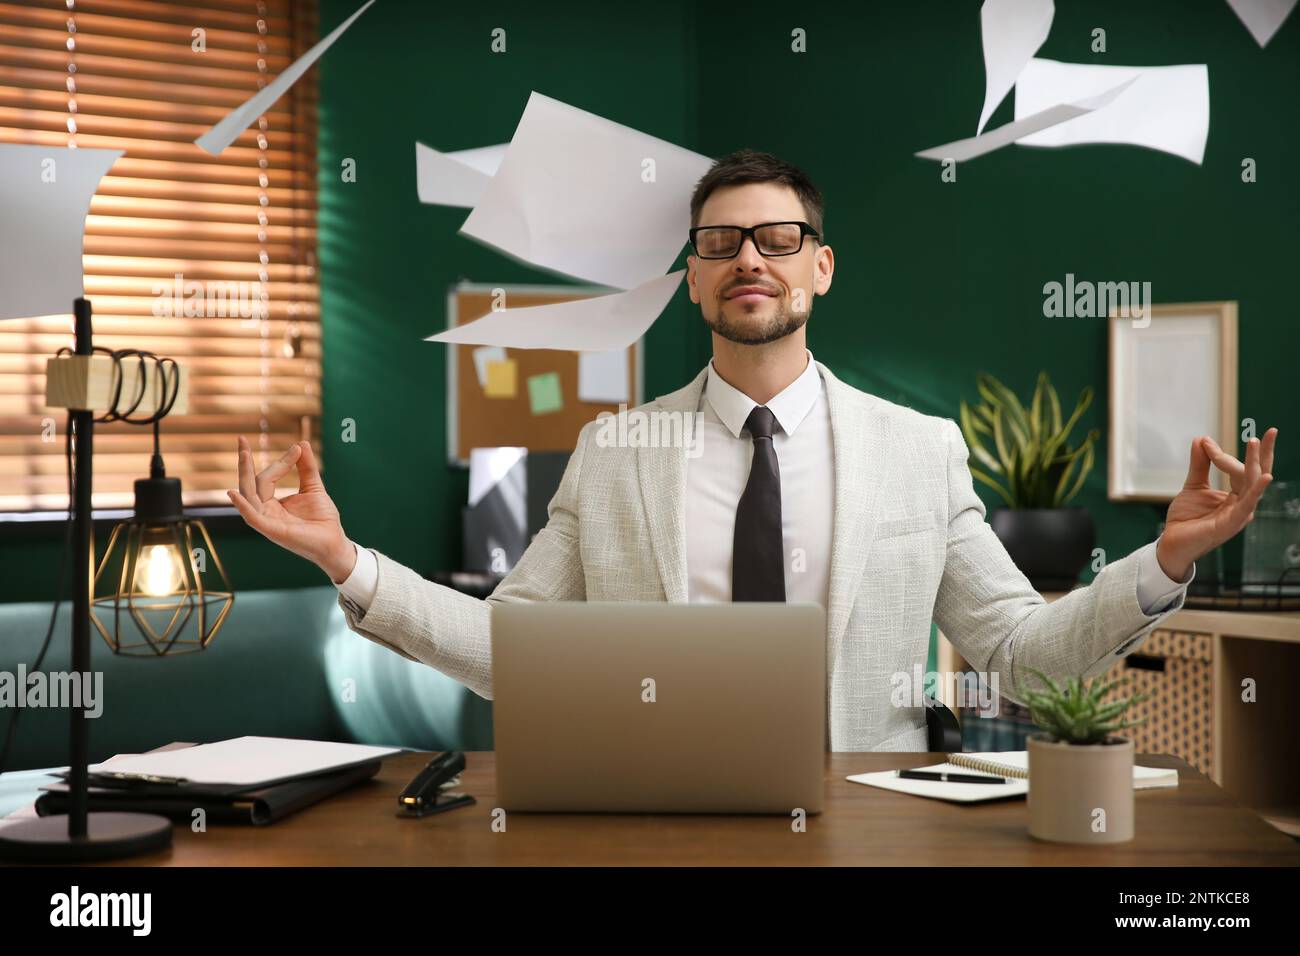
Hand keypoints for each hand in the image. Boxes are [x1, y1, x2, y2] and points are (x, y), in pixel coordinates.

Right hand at [227, 435, 356, 582]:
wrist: (335, 542)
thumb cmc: (323, 519)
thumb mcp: (313, 487)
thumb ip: (306, 467)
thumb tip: (302, 443)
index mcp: (271, 504)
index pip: (266, 478)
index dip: (280, 462)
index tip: (297, 449)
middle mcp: (265, 512)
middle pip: (250, 484)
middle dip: (244, 463)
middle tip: (241, 439)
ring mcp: (267, 522)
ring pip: (249, 495)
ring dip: (245, 474)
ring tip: (243, 453)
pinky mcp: (273, 531)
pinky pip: (252, 518)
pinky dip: (243, 506)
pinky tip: (234, 493)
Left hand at [1156, 428, 1277, 580]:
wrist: (1172, 541)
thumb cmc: (1186, 518)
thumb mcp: (1194, 485)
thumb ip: (1200, 463)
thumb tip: (1201, 438)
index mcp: (1237, 496)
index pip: (1248, 470)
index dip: (1242, 452)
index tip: (1222, 437)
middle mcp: (1243, 504)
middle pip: (1257, 474)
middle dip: (1263, 452)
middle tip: (1269, 431)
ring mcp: (1239, 514)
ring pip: (1252, 484)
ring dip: (1255, 463)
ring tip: (1255, 442)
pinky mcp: (1230, 523)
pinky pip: (1246, 505)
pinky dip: (1256, 490)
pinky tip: (1265, 477)